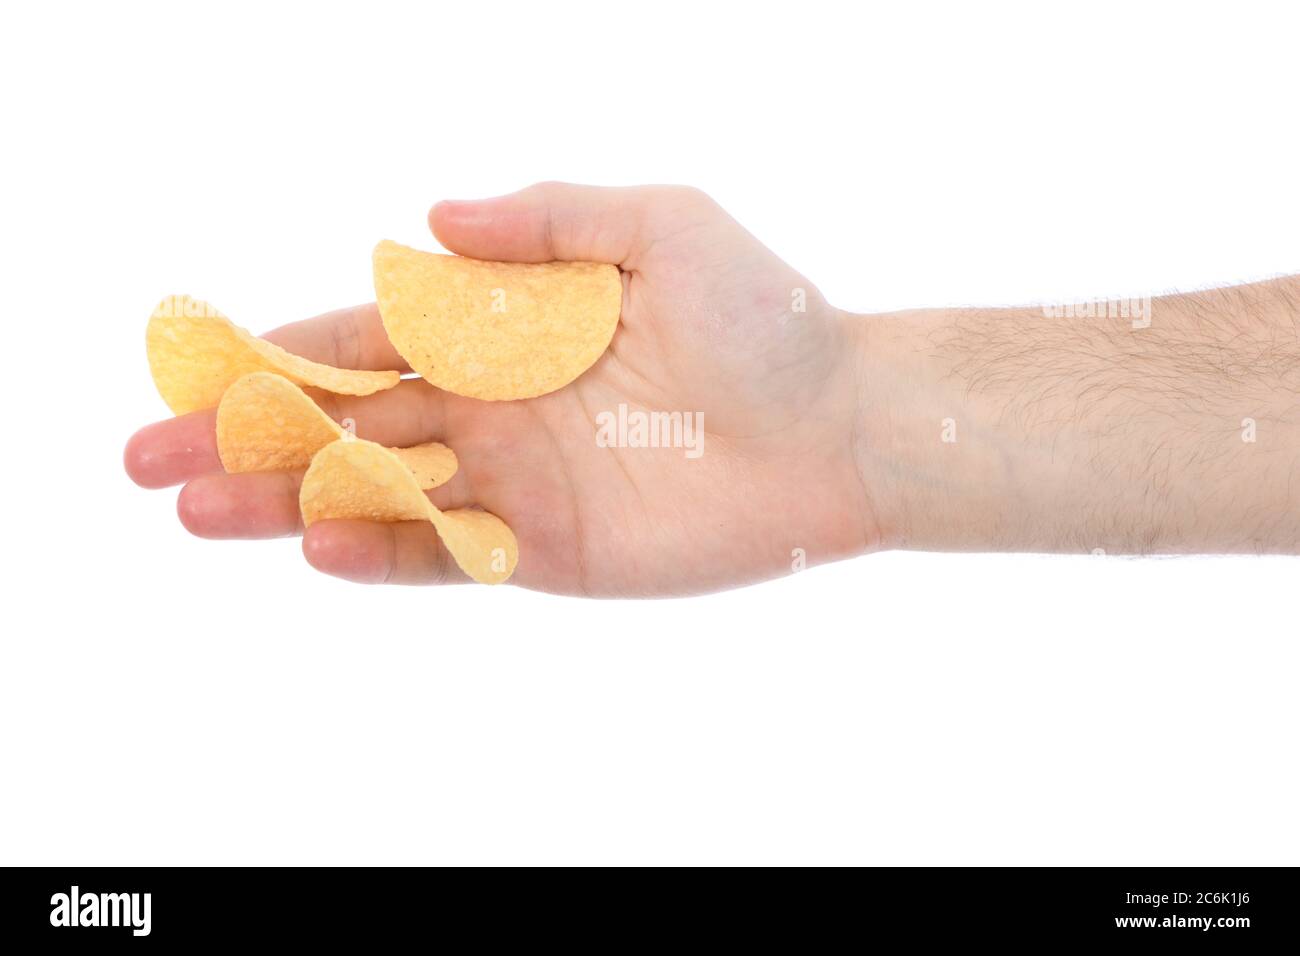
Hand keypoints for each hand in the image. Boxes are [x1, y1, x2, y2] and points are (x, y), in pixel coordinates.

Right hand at [125, 183, 876, 594]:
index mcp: (504, 329)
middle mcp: (494, 406)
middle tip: (148, 459)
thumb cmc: (764, 317)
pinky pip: (446, 554)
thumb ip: (544, 220)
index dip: (280, 350)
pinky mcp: (548, 548)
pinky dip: (380, 552)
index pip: (368, 338)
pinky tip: (317, 543)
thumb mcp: (659, 225)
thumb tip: (428, 219)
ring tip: (196, 508)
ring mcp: (515, 481)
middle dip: (247, 437)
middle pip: (346, 424)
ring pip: (376, 493)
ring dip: (284, 500)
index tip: (197, 365)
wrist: (842, 425)